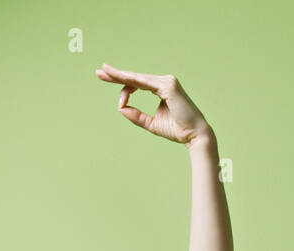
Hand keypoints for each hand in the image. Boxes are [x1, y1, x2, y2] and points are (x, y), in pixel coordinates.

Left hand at [94, 63, 211, 146]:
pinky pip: (145, 83)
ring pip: (138, 78)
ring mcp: (167, 82)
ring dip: (120, 76)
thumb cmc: (177, 130)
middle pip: (135, 77)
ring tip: (104, 73)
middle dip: (116, 74)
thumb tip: (120, 108)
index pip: (137, 82)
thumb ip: (137, 116)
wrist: (194, 136)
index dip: (122, 84)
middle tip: (99, 71)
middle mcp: (164, 81)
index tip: (109, 87)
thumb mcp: (151, 123)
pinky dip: (132, 82)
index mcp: (161, 88)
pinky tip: (120, 79)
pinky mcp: (168, 86)